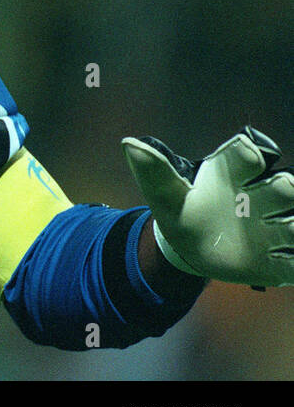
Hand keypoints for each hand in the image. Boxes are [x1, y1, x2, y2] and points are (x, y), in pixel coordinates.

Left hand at [123, 127, 293, 286]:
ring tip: (290, 227)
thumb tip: (129, 143)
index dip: (246, 155)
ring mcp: (273, 230)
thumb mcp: (165, 194)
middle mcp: (260, 198)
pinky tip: (286, 261)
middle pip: (282, 189)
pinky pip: (291, 264)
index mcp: (231, 176)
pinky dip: (291, 263)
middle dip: (284, 189)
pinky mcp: (278, 261)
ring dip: (292, 226)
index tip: (248, 153)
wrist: (191, 248)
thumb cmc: (182, 211)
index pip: (243, 158)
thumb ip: (154, 170)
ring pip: (292, 225)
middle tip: (283, 187)